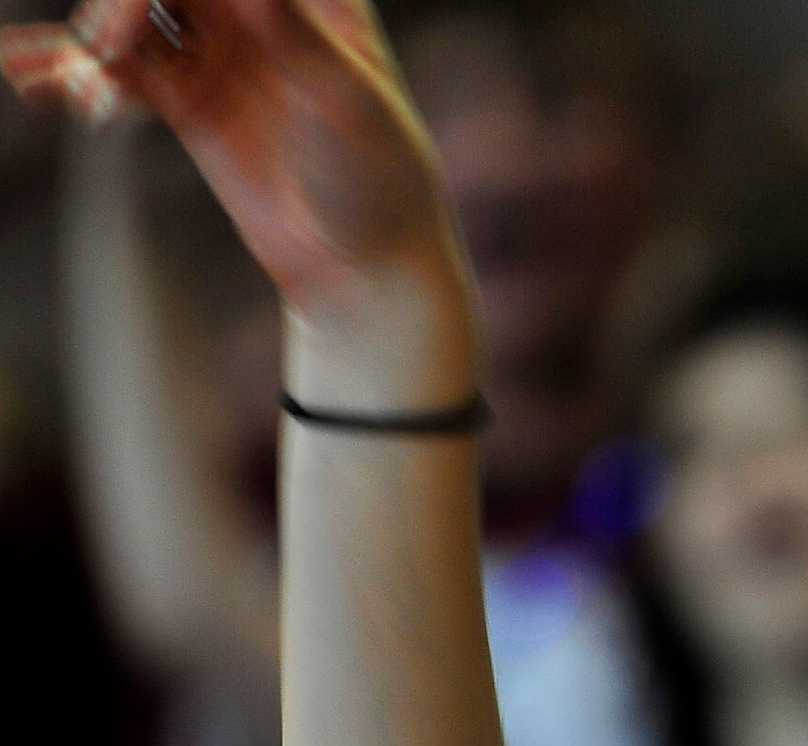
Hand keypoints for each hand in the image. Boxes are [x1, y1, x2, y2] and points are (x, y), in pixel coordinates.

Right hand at [0, 0, 459, 318]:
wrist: (366, 268)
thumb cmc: (378, 179)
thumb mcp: (344, 98)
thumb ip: (290, 30)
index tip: (149, 7)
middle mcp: (261, 12)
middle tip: (108, 42)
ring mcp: (220, 53)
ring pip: (138, 13)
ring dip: (97, 30)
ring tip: (85, 69)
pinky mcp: (189, 102)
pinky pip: (121, 70)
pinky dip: (79, 72)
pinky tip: (39, 81)